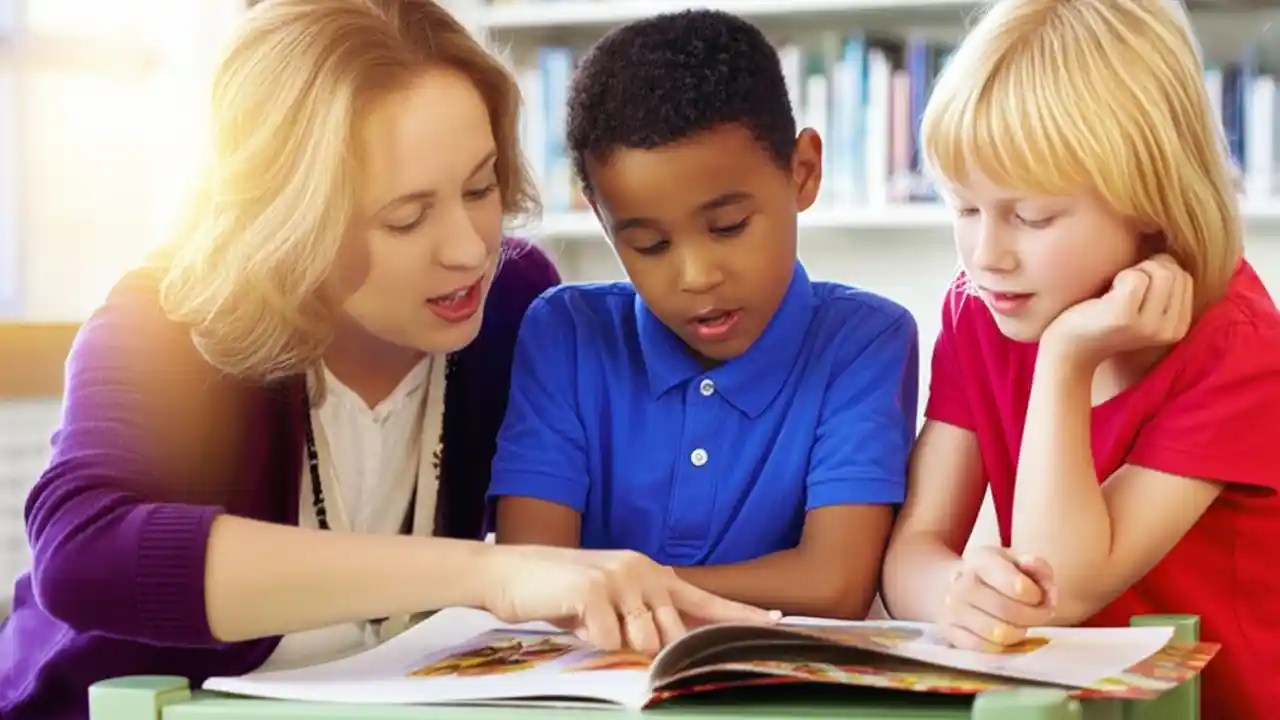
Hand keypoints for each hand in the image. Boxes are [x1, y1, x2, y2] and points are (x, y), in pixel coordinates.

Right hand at [478, 545, 778, 653]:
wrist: (507, 573)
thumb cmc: (556, 592)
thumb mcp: (606, 601)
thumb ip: (638, 618)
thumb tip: (662, 650)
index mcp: (648, 571)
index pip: (702, 598)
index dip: (738, 613)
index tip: (776, 620)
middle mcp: (641, 570)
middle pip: (670, 634)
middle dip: (649, 649)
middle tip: (608, 634)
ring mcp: (620, 579)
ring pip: (643, 642)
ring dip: (614, 645)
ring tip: (585, 621)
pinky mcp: (595, 592)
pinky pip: (608, 642)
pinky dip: (589, 642)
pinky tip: (571, 619)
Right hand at [938, 546, 1056, 652]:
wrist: (952, 586)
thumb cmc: (995, 575)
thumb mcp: (1018, 563)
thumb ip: (1037, 567)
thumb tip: (1037, 575)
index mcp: (981, 560)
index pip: (1017, 586)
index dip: (1036, 596)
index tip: (1039, 596)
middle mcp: (961, 582)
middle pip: (1007, 611)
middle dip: (1032, 617)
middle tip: (1039, 615)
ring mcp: (952, 608)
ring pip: (997, 633)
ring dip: (1018, 632)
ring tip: (1021, 624)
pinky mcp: (948, 630)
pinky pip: (983, 647)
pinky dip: (1000, 645)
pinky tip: (1004, 634)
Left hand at [1042, 254, 1192, 366]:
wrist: (1067, 349)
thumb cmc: (1100, 318)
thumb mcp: (1141, 303)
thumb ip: (1160, 283)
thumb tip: (1163, 235)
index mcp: (1177, 326)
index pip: (1184, 277)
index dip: (1156, 270)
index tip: (1131, 287)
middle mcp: (1169, 330)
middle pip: (1175, 272)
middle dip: (1146, 268)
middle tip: (1119, 288)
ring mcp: (1149, 325)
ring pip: (1160, 271)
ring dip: (1132, 272)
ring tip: (1113, 293)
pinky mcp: (1125, 317)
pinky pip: (1135, 277)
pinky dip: (1118, 278)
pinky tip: (1103, 297)